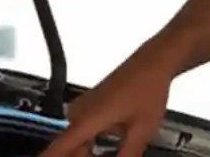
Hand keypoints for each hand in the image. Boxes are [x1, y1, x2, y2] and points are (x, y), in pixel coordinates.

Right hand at [38, 42, 176, 156]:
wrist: (154, 62)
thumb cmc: (147, 88)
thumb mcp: (142, 130)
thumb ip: (127, 154)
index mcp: (86, 121)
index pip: (56, 150)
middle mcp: (79, 113)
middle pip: (67, 147)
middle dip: (79, 156)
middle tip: (108, 154)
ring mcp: (84, 106)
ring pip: (75, 139)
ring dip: (86, 151)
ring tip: (113, 151)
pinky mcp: (91, 104)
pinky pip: (82, 129)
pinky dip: (90, 142)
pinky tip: (109, 146)